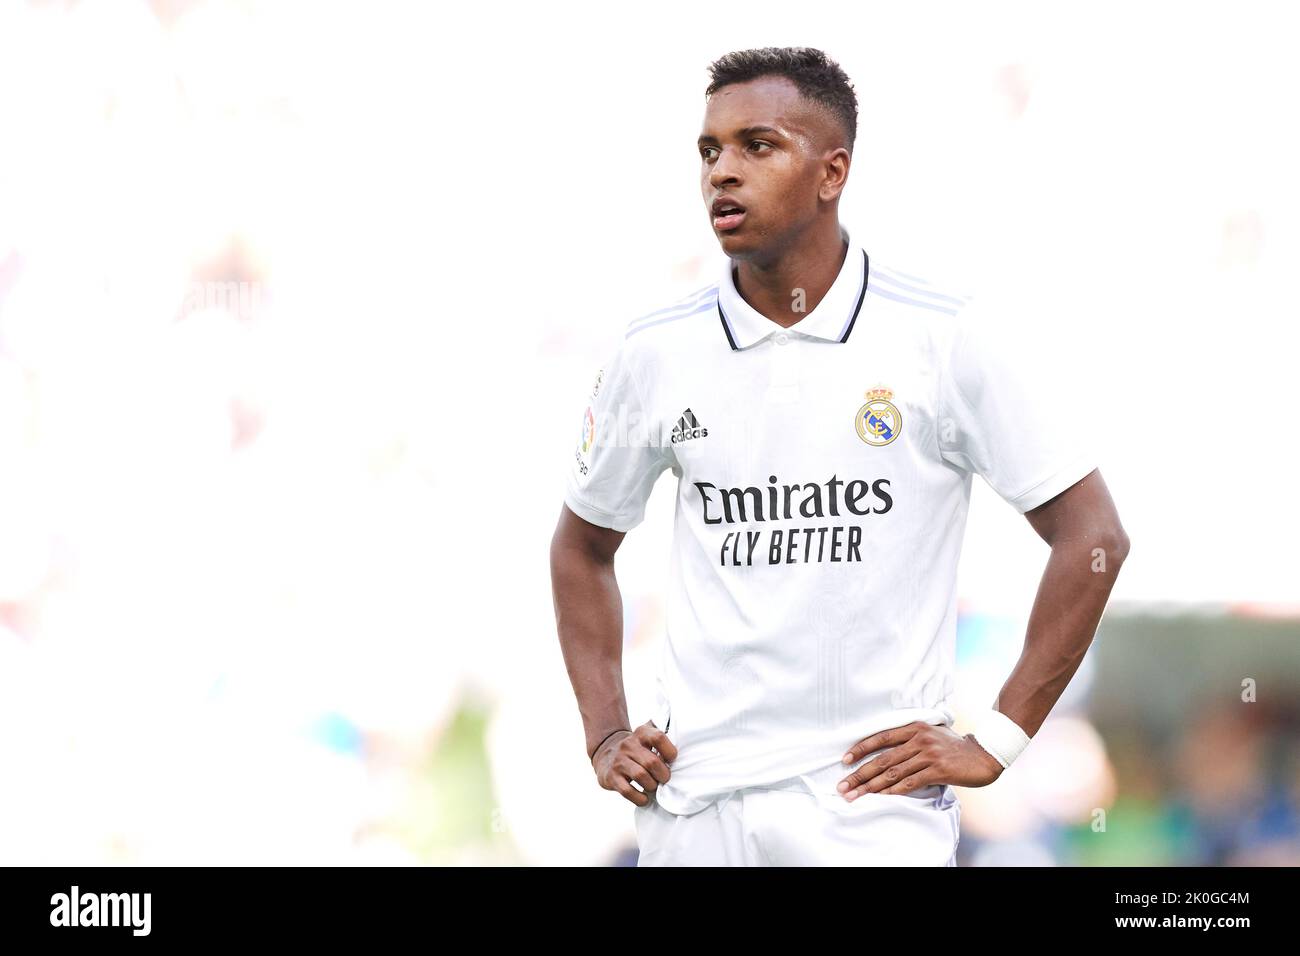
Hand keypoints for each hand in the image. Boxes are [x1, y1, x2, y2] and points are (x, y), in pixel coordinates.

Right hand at [591, 720, 677, 806]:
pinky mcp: (611, 777)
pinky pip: (628, 791)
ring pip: (641, 776)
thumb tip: (685, 748)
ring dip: (652, 786)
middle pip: (652, 762)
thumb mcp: (647, 736)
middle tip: (664, 778)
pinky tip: (644, 798)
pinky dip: (640, 798)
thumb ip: (663, 737)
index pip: (659, 737)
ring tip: (654, 786)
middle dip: (663, 775)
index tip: (672, 760)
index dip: (669, 751)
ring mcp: (619, 761)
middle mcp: (628, 745)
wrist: (606, 755)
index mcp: (641, 733)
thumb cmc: (636, 749)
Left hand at [836, 721, 1002, 799]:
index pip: (881, 737)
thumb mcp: (932, 732)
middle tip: (843, 786)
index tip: (844, 760)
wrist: (984, 754)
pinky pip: (910, 782)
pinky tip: (881, 797)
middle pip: (882, 758)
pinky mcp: (938, 770)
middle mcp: (919, 739)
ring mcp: (928, 754)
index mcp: (914, 727)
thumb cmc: (955, 745)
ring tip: (856, 795)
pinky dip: (894, 791)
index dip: (861, 748)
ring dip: (871, 786)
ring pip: (893, 772)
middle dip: (859, 773)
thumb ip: (911, 736)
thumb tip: (886, 747)